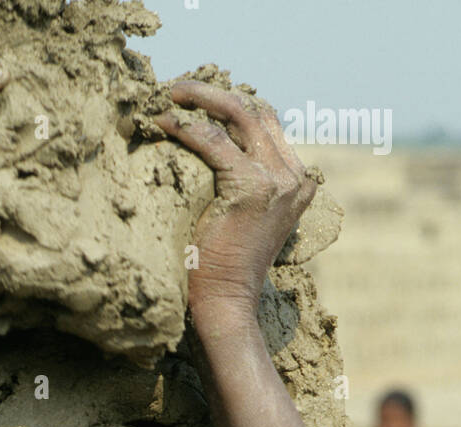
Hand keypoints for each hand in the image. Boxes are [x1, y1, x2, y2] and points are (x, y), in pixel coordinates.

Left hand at [155, 81, 316, 320]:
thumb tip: (212, 157)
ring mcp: (276, 182)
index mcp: (297, 182)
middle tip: (179, 88)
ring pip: (240, 115)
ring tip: (170, 95)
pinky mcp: (251, 189)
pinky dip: (186, 128)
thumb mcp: (242, 219)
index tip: (198, 98)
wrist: (227, 304)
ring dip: (202, 98)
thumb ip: (243, 186)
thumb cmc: (222, 269)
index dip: (232, 104)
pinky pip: (214, 142)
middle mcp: (293, 177)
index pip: (266, 124)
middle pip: (256, 111)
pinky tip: (163, 125)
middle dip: (215, 93)